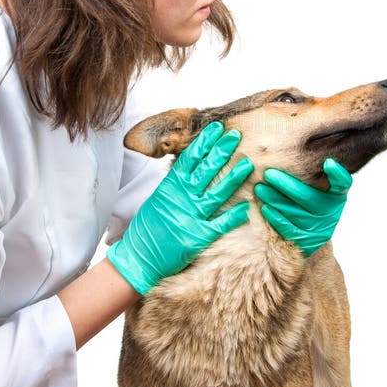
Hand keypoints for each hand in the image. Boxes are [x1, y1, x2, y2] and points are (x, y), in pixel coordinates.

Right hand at [107, 122, 253, 293]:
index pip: (190, 159)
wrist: (139, 256)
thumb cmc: (148, 227)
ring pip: (217, 194)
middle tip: (236, 136)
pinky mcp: (198, 237)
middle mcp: (182, 198)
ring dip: (234, 178)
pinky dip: (234, 216)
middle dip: (222, 151)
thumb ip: (175, 184)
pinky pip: (220, 224)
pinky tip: (247, 207)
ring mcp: (191, 217)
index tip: (217, 129)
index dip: (204, 143)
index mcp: (171, 187)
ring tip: (247, 164)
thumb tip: (190, 167)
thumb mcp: (159, 198)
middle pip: (206, 170)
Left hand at [254, 158, 351, 257]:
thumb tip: (320, 158)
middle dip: (286, 185)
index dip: (337, 175)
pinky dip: (275, 217)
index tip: (328, 163)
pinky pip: (287, 228)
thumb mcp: (323, 188)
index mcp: (337, 196)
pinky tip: (264, 207)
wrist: (312, 233)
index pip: (342, 184)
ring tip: (259, 188)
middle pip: (308, 198)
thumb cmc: (314, 202)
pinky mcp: (304, 241)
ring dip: (275, 199)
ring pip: (294, 213)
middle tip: (268, 174)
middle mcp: (330, 213)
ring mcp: (317, 229)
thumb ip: (318, 172)